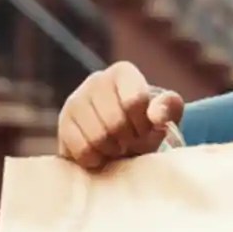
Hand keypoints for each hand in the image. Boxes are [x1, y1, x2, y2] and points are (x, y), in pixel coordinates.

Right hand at [56, 61, 184, 169]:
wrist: (119, 140)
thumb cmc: (144, 125)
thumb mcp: (164, 115)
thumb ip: (169, 108)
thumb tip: (156, 116)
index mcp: (123, 72)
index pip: (135, 100)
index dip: (144, 125)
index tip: (146, 130)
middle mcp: (96, 80)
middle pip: (115, 122)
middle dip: (129, 140)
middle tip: (132, 142)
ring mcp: (75, 100)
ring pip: (97, 137)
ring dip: (113, 151)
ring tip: (117, 147)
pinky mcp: (63, 123)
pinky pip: (81, 149)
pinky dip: (95, 159)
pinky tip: (101, 153)